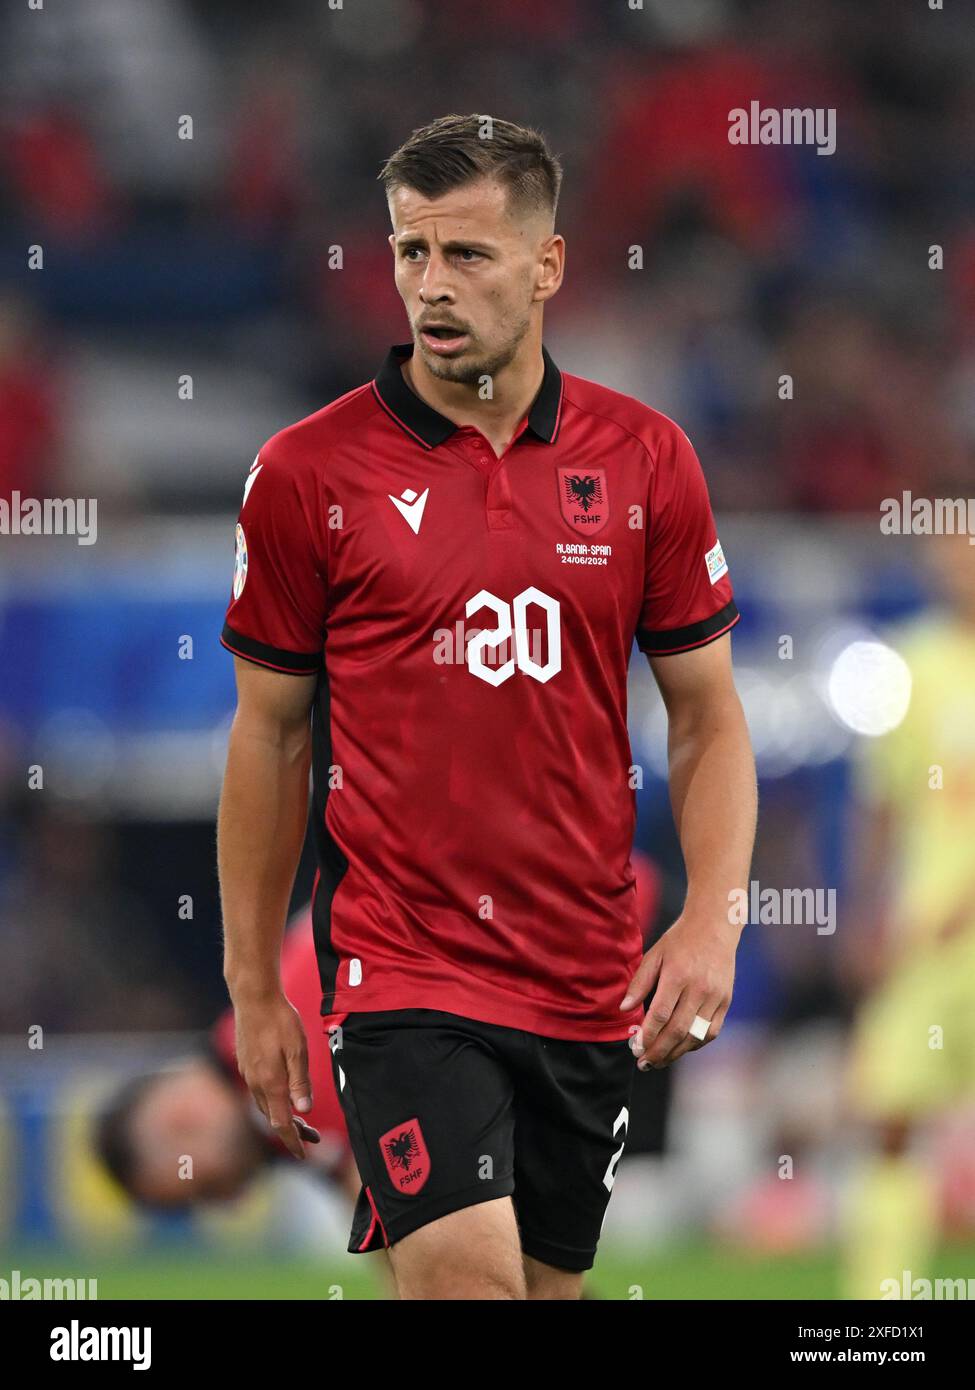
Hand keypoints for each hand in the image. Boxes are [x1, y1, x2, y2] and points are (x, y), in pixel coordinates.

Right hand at [232, 990, 319, 1158]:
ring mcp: (248, 1073)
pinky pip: (259, 1092)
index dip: (293, 1142)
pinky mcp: (246, 1064)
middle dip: (292, 1131)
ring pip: (265, 1105)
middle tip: (314, 1137)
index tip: (304, 1155)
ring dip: (282, 1116)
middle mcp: (256, 1083)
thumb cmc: (280, 1020)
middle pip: (273, 1118)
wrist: (254, 998)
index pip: (281, 1124)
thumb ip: (300, 1081)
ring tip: (302, 1119)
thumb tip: (304, 1111)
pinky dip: (273, 1101)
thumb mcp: (298, 1049)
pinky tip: (283, 1094)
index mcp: (270, 1083)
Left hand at [620, 911, 736, 1068]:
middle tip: (643, 1063)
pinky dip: (695, 1044)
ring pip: (695, 1036)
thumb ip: (639, 983)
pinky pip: (711, 1032)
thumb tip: (624, 1009)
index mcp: (678, 975)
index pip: (660, 1015)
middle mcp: (699, 989)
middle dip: (658, 1051)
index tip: (635, 1048)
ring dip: (676, 1053)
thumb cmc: (680, 941)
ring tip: (659, 1061)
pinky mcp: (726, 1002)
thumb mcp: (654, 955)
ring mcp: (716, 997)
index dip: (647, 1036)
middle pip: (678, 1030)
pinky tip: (680, 1048)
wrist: (715, 927)